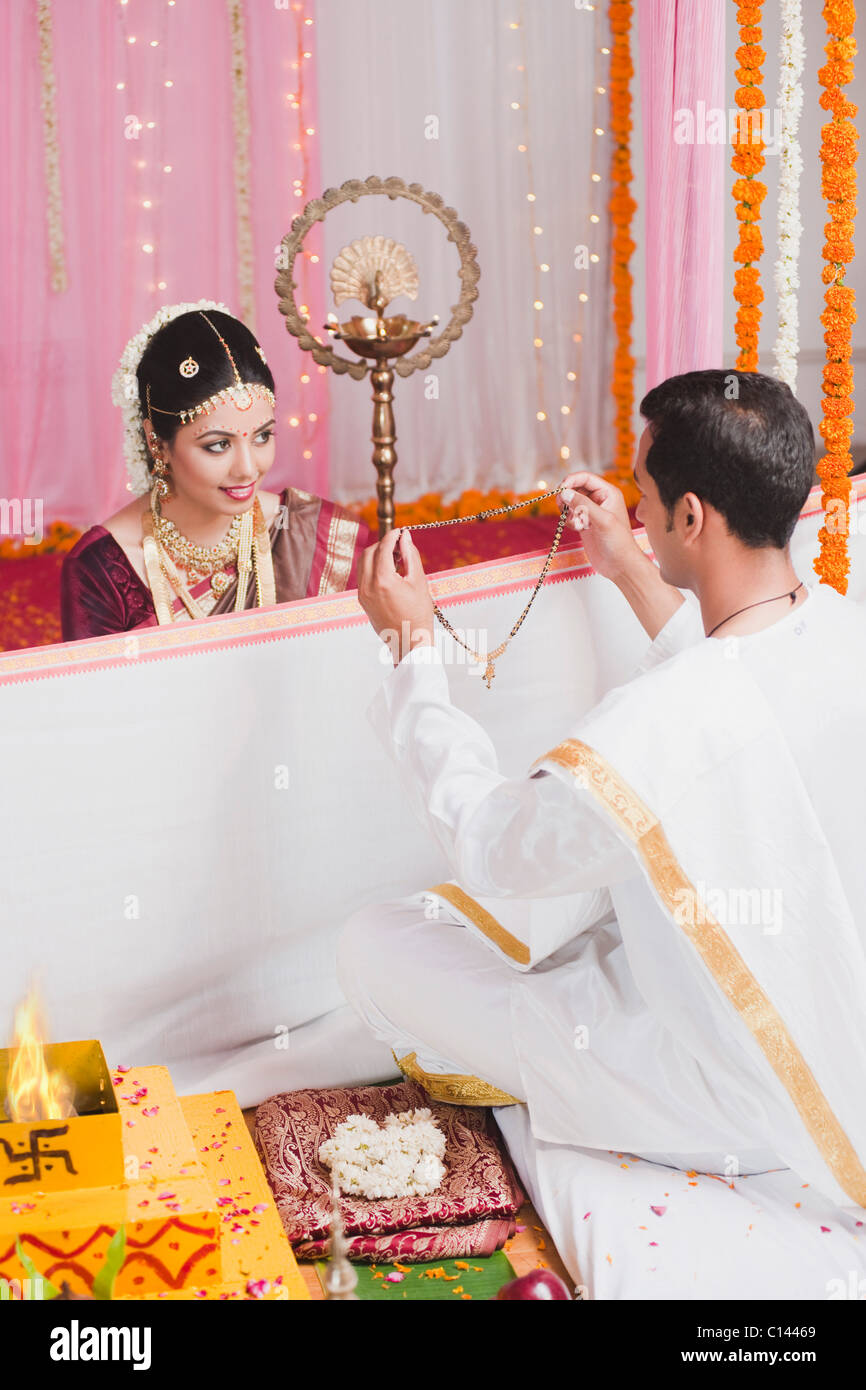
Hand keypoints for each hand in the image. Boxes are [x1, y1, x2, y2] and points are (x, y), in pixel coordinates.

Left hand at [357, 528, 435, 664]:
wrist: (409, 642)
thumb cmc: (418, 614)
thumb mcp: (419, 581)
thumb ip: (411, 555)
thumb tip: (405, 537)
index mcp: (383, 580)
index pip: (384, 548)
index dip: (393, 536)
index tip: (401, 531)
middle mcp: (368, 586)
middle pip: (369, 552)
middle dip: (383, 544)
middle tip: (400, 544)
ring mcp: (362, 594)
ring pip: (363, 563)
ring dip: (377, 555)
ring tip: (396, 558)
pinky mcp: (362, 600)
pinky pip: (363, 576)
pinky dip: (374, 567)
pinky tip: (390, 571)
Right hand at [559, 470, 641, 581]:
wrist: (620, 565)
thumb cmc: (619, 542)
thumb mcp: (602, 520)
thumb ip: (583, 504)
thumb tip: (564, 492)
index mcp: (608, 493)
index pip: (586, 478)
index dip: (571, 481)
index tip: (560, 490)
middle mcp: (600, 500)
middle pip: (576, 488)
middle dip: (567, 497)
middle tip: (562, 507)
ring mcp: (591, 512)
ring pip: (571, 502)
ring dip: (567, 510)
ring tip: (574, 521)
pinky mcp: (585, 524)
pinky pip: (570, 515)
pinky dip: (569, 520)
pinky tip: (577, 529)